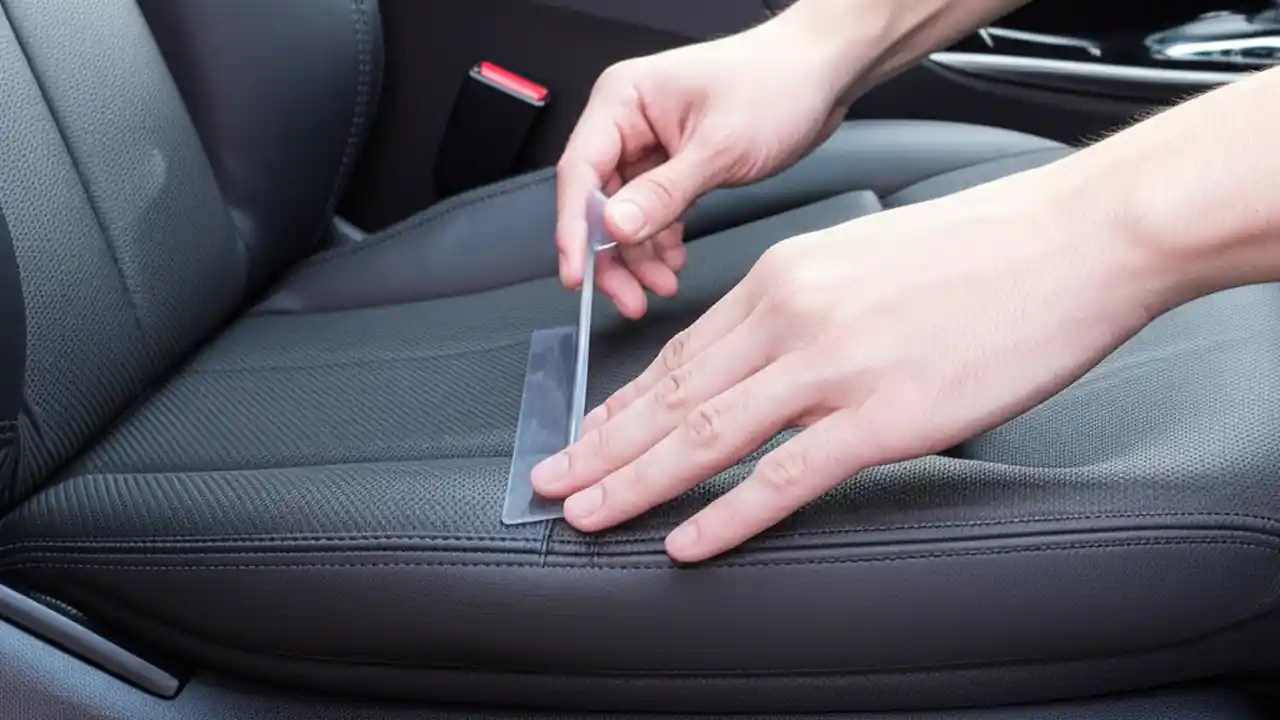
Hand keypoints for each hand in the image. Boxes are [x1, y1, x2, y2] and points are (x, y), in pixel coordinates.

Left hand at [533, 172, 1168, 561]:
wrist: (1074, 240)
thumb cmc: (978, 250)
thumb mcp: (862, 258)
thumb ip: (803, 306)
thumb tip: (763, 351)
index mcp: (786, 276)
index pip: (683, 352)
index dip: (625, 401)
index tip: (590, 430)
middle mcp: (793, 318)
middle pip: (673, 394)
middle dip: (603, 444)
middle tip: (554, 479)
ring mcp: (834, 369)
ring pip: (707, 435)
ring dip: (636, 481)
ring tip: (587, 512)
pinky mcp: (885, 418)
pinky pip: (784, 477)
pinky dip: (725, 516)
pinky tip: (685, 540)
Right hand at [555, 17, 857, 317]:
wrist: (821, 74)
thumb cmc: (776, 84)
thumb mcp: (718, 147)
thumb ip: (664, 193)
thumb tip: (615, 227)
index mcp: (623, 100)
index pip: (579, 172)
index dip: (573, 229)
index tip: (576, 275)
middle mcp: (629, 121)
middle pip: (597, 200)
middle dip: (612, 254)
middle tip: (629, 297)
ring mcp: (650, 144)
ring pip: (625, 214)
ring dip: (640, 255)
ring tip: (664, 284)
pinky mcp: (674, 163)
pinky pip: (653, 212)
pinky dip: (661, 241)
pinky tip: (674, 262)